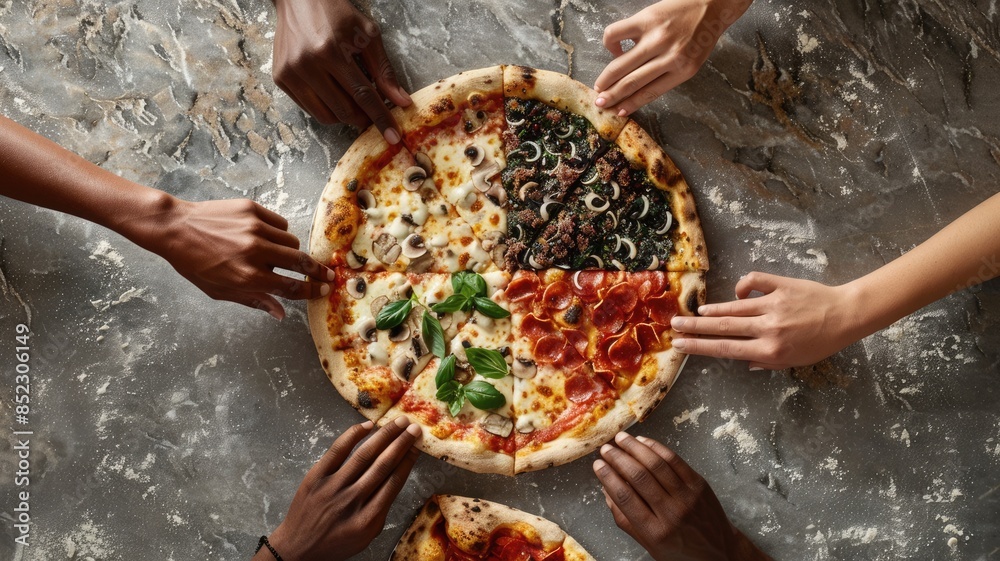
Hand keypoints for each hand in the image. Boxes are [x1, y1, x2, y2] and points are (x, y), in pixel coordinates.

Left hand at [145, 198, 334, 319]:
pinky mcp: (252, 210)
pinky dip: (278, 233)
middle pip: (300, 263)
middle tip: (328, 274)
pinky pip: (280, 224)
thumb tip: (281, 314)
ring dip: (291, 251)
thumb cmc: (194, 263)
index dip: (311, 291)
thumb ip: (254, 301)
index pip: (291, 287)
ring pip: (292, 242)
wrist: (175, 227)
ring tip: (277, 254)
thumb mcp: (220, 291)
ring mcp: (255, 229)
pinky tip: (264, 237)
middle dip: (318, 271)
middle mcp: (255, 253)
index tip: (323, 290)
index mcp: (247, 277)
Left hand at [262, 418, 421, 560]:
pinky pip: (337, 451)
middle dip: (401, 444)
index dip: (408, 461)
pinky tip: (367, 425)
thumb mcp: (366, 536)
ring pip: (364, 455)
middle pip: (383, 465)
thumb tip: (395, 477)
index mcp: (368, 519)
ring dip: (384, 435)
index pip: (394, 483)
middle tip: (414, 428)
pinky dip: (353, 435)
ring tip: (398, 422)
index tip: (417, 447)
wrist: (297, 548)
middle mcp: (352, 500)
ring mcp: (332, 487)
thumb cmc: (335, 542)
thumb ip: (381, 509)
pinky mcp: (316, 477)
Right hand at [272, 0, 410, 140]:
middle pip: (344, 110)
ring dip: (345, 117)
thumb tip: (401, 102)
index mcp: (331, 51)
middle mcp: (308, 64)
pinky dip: (327, 109)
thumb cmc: (337, 13)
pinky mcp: (280, 78)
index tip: (393, 137)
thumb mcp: (368, 35)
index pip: (363, 95)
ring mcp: (290, 72)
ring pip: (326, 116)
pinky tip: (334, 94)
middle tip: (373, 116)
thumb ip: (384, 70)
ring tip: (354, 103)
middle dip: (364, 119)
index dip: (380, 118)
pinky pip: (309, 108)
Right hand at [594, 0, 750, 115]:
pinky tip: (614, 50)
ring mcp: (656, 38)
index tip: (617, 111)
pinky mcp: (646, 19)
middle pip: (632, 82)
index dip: (630, 104)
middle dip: (612, 96)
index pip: (649, 93)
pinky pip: (616, 34)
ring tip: (598, 86)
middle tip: (599, 102)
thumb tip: (635, 88)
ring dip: (606, 79)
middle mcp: (670, 56)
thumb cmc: (700, 34)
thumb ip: (667, 74)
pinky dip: (609, 44)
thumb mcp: (691, 61)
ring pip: (622, 65)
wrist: (711, 4)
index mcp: (683, 71)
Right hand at [594, 433, 770, 560]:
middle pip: (638, 477)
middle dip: (618, 459)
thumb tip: (606, 491)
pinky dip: (656, 448)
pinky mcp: (699, 484)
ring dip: (635, 448)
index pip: (625, 498)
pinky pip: (674, 460)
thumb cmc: (680, 550)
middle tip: (606, 449)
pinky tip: (643, 442)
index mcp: (655, 532)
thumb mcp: (649, 544)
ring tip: (621, 438)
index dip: (608, 478)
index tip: (597, 465)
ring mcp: (687, 497)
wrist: (719, 551)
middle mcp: (671, 513)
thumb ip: (626, 520)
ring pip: (656, 465)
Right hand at [669, 272, 860, 369]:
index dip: (700, 347)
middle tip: (674, 325)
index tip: (681, 345)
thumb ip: (767, 363)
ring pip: (734, 306)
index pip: (726, 348)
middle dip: (695, 327)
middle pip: (722, 327)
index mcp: (769, 350)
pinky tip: (737, 292)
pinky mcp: (781, 286)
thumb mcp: (795, 362)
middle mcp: (767, 328)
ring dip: (714, 310)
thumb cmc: (822, 343)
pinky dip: (742, 286)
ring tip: (697, 313)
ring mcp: (773, 305)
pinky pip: (754, 282)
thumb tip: (744, 361)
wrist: (846, 315)